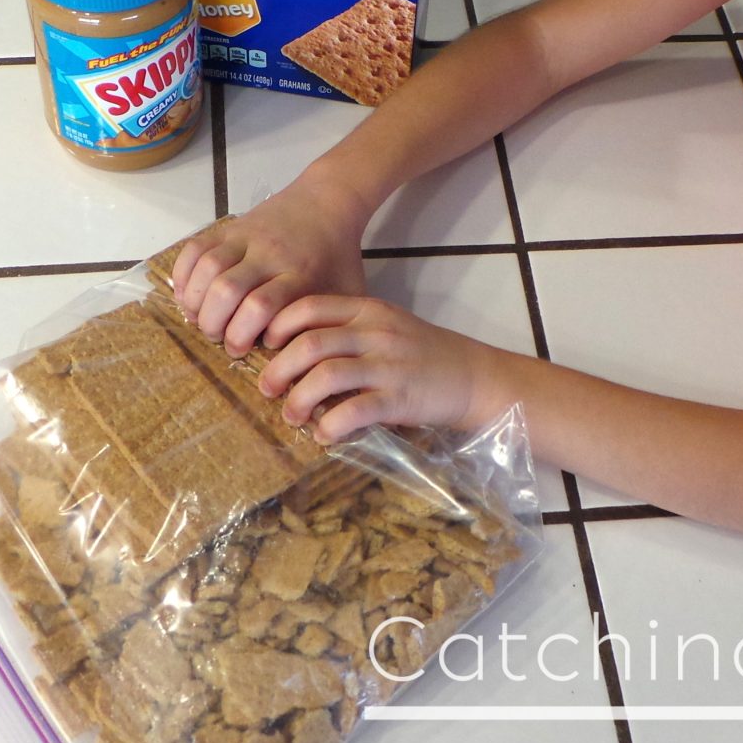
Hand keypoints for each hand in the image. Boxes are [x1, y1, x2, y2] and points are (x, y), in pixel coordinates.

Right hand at [172, 178, 370, 355]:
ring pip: (208, 269)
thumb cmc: (337, 256)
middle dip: (215, 323)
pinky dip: (183, 275)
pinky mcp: (229, 227)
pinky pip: (195, 248)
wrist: (328, 202)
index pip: (261, 306)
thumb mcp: (349, 292)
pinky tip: (186, 296)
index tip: (243, 350)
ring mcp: (246, 237)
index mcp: (300, 274)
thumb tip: (320, 370)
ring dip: (196, 301)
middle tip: (218, 339)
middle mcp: (270, 254)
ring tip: (200, 320)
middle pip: (228, 290)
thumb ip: (335, 327)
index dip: (243, 334)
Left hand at [258, 296, 509, 443]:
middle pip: (309, 343)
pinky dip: (330, 426)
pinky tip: (324, 434)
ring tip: (291, 416)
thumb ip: (348, 331)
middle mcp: (376, 333)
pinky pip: (354, 411)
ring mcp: (388, 365)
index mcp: (369, 310)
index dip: (279, 326)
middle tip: (267, 388)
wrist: (477, 377)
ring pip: (326, 375)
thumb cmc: (425, 354)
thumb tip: (294, 350)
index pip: (310, 307)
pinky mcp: (400, 398)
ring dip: (298, 399)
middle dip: (279, 368)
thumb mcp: (388, 327)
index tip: (266, 346)